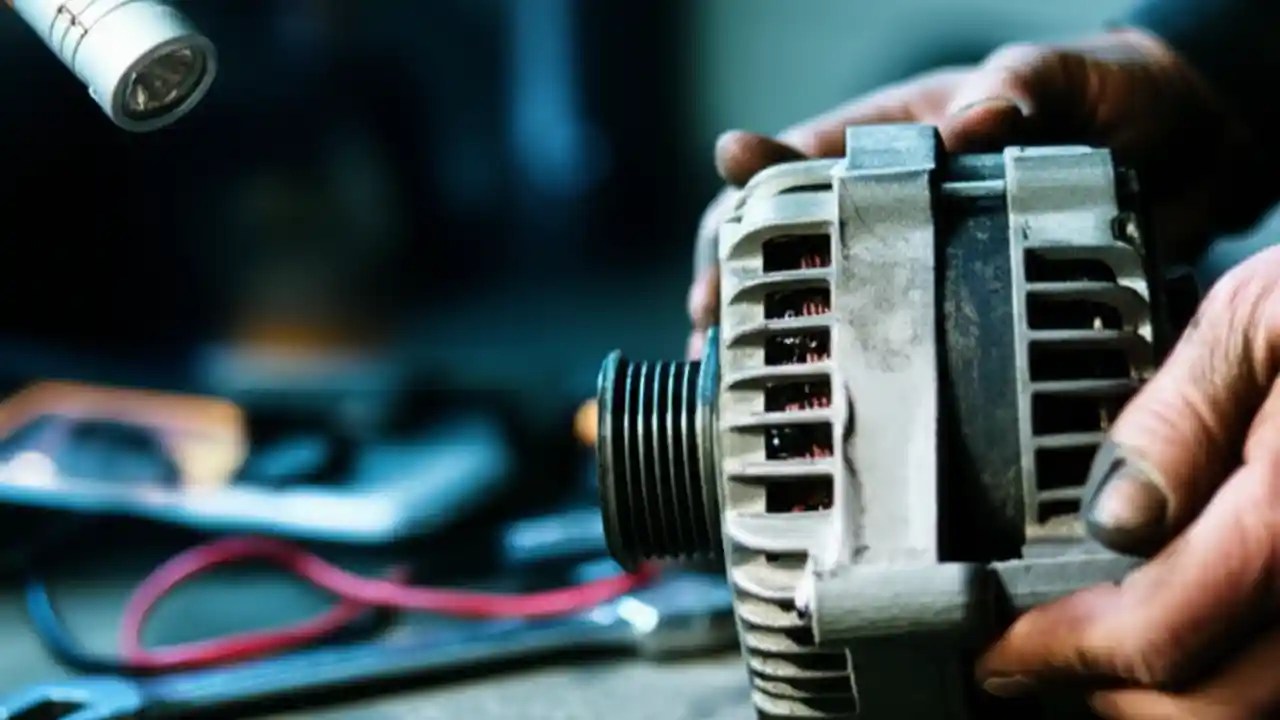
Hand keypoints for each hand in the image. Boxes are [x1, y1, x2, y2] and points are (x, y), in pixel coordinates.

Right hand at [686, 27, 1256, 358]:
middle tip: (709, 356)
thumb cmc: (1111, 93)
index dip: (733, 227)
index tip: (708, 284)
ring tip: (750, 406)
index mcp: (890, 138)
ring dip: (782, 355)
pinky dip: (863, 385)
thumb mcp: (1062, 77)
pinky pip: (902, 350)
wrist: (1193, 148)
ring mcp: (923, 264)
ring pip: (827, 309)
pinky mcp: (966, 312)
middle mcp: (890, 209)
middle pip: (780, 253)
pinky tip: (839, 424)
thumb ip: (1018, 87)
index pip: (784, 177)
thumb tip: (975, 121)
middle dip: (734, 306)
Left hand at [977, 243, 1279, 718]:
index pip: (1171, 623)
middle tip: (1047, 654)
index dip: (1068, 649)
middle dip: (1115, 688)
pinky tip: (1193, 630)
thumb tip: (1117, 513)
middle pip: (1222, 698)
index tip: (1004, 648)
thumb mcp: (1263, 313)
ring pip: (1267, 702)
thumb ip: (1183, 412)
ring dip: (1176, 696)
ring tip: (1110, 648)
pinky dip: (1239, 669)